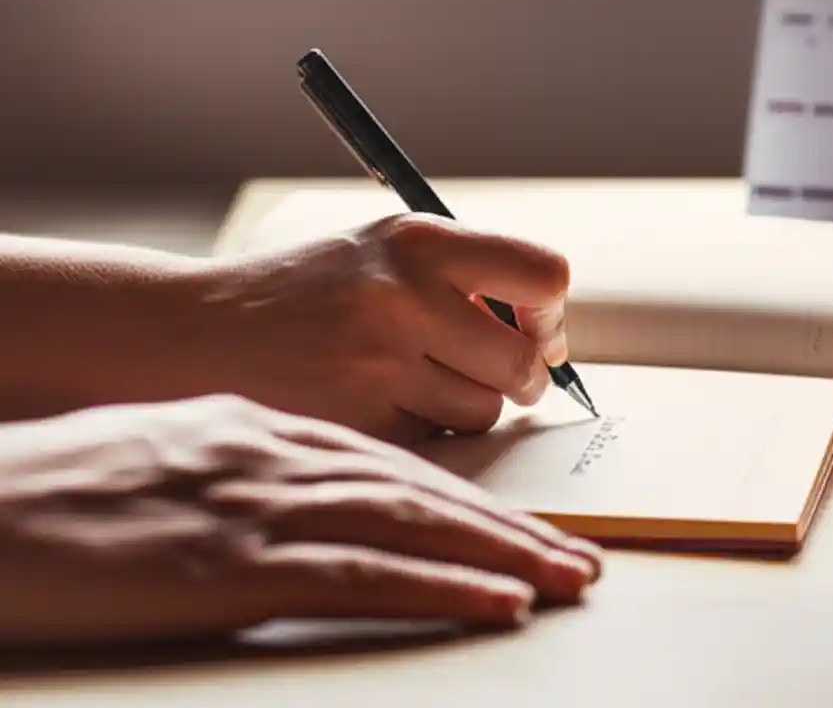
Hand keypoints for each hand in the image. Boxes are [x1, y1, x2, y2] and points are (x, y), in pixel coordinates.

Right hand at [0, 395, 601, 646]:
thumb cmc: (47, 493)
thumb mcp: (160, 461)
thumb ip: (238, 472)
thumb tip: (297, 502)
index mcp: (255, 429)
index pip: (387, 463)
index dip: (465, 500)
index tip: (520, 528)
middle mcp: (270, 454)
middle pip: (418, 488)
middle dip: (507, 526)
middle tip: (578, 557)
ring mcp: (253, 506)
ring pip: (409, 523)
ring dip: (500, 554)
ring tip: (567, 579)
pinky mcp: (230, 565)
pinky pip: (361, 575)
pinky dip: (440, 588)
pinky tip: (498, 604)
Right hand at [196, 213, 571, 443]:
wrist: (193, 333)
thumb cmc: (306, 294)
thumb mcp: (380, 252)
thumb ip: (464, 279)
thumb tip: (552, 339)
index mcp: (417, 240)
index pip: (544, 273)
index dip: (551, 313)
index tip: (537, 329)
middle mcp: (401, 296)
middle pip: (522, 361)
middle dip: (520, 378)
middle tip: (496, 375)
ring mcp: (378, 364)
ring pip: (484, 411)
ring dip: (466, 408)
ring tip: (411, 382)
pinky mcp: (359, 424)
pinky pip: (437, 441)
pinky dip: (421, 432)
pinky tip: (374, 404)